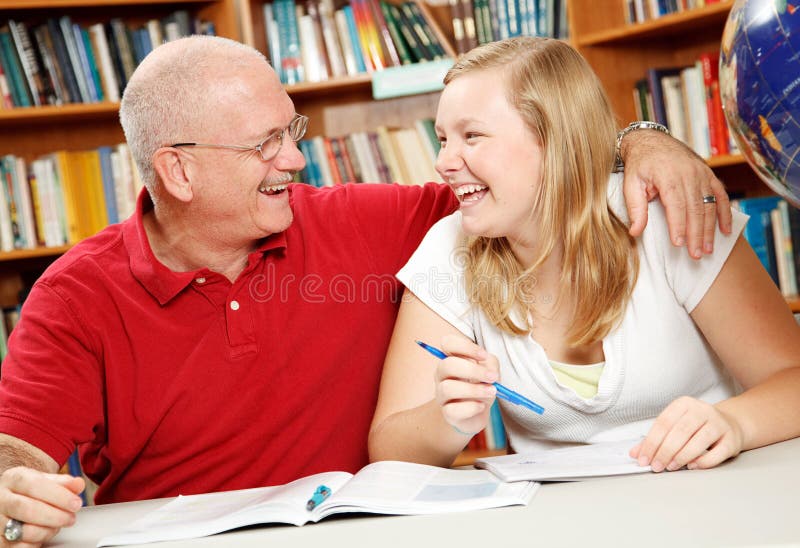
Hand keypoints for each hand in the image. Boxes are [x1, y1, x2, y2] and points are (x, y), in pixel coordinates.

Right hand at [0, 467, 83, 546]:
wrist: (11, 500)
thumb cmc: (30, 491)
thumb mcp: (46, 481)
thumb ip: (64, 482)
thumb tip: (78, 484)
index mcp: (13, 478)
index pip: (35, 485)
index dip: (58, 496)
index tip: (76, 503)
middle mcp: (1, 499)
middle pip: (27, 509)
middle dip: (55, 516)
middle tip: (71, 518)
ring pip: (24, 531)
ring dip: (48, 531)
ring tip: (57, 525)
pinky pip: (20, 546)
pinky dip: (37, 542)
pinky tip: (43, 533)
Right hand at [435, 336, 498, 435]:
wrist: (478, 413)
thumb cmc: (482, 386)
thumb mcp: (490, 370)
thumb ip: (491, 365)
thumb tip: (489, 371)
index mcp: (452, 358)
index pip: (447, 343)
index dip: (465, 346)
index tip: (483, 356)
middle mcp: (442, 374)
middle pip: (447, 365)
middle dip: (473, 370)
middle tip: (492, 378)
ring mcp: (442, 394)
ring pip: (447, 388)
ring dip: (474, 390)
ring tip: (491, 392)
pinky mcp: (447, 413)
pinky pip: (452, 410)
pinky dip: (471, 408)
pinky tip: (481, 406)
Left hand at [620, 129, 731, 258]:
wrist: (651, 141)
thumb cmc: (639, 165)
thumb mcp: (630, 184)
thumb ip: (635, 208)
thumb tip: (635, 232)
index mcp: (669, 175)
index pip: (676, 205)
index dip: (679, 226)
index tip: (679, 244)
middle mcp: (689, 173)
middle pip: (696, 208)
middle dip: (697, 234)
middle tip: (696, 255)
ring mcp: (701, 173)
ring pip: (709, 205)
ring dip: (710, 229)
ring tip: (708, 249)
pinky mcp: (708, 174)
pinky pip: (720, 195)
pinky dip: (725, 213)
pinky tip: (726, 231)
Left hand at [630, 396, 743, 472]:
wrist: (729, 424)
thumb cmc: (696, 427)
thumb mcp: (674, 426)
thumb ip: (655, 439)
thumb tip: (635, 454)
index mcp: (684, 404)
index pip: (663, 423)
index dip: (651, 442)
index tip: (643, 459)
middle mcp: (702, 410)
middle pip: (679, 432)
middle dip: (664, 451)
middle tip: (656, 466)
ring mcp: (719, 423)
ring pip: (697, 441)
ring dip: (681, 457)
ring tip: (671, 467)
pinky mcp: (731, 439)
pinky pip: (716, 453)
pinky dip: (702, 461)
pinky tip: (692, 466)